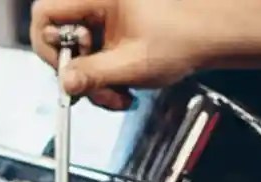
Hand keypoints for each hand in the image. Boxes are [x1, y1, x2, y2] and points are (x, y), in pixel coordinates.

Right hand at [29, 0, 205, 107]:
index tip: (65, 71)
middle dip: (74, 70)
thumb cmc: (184, 37)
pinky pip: (92, 50)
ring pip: (76, 48)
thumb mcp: (132, 64)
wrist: (214, 33)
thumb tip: (64, 84)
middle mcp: (98, 0)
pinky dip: (102, 72)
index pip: (45, 13)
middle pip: (58, 34)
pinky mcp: (112, 27)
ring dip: (91, 77)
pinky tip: (122, 85)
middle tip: (96, 90)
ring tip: (117, 94)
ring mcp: (104, 14)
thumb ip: (92, 75)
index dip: (46, 44)